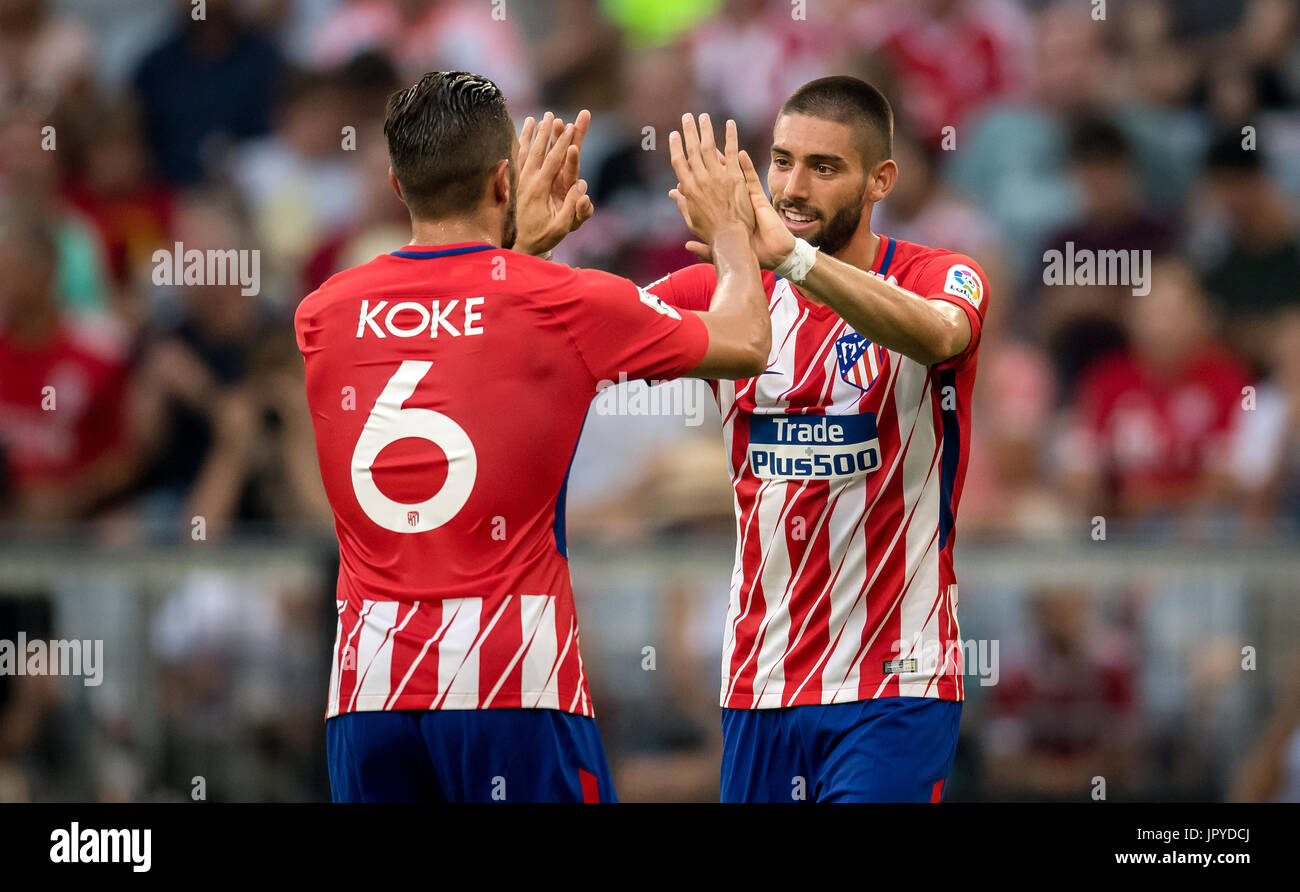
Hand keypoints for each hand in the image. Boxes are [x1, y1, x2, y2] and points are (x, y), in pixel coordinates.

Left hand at [513, 109, 594, 254]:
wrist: (515, 244)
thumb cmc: (541, 237)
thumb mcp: (561, 228)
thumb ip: (573, 208)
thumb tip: (583, 186)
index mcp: (540, 189)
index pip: (555, 160)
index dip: (564, 143)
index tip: (572, 126)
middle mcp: (528, 180)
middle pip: (541, 150)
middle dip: (551, 132)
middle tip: (558, 116)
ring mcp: (519, 179)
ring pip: (527, 150)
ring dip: (535, 133)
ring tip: (542, 116)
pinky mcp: (513, 181)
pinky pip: (517, 157)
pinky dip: (521, 141)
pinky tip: (524, 128)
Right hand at [667, 113, 752, 245]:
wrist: (731, 238)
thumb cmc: (711, 233)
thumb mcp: (692, 219)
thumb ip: (682, 203)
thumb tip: (672, 192)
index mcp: (689, 189)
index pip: (679, 162)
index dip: (676, 146)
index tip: (674, 134)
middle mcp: (701, 179)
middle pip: (692, 150)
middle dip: (689, 131)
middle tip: (687, 117)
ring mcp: (718, 176)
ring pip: (710, 147)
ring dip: (705, 129)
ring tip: (703, 116)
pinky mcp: (735, 177)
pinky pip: (732, 152)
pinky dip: (731, 136)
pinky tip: (730, 123)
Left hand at [684, 148, 794, 268]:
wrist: (766, 255)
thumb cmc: (745, 253)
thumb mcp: (719, 250)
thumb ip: (703, 247)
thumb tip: (687, 245)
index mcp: (723, 211)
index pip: (705, 192)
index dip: (695, 182)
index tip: (684, 170)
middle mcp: (732, 201)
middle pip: (717, 177)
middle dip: (706, 162)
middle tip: (697, 144)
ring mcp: (745, 199)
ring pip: (733, 175)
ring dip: (725, 158)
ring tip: (716, 145)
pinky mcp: (758, 200)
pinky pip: (751, 180)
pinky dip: (746, 167)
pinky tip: (740, 154)